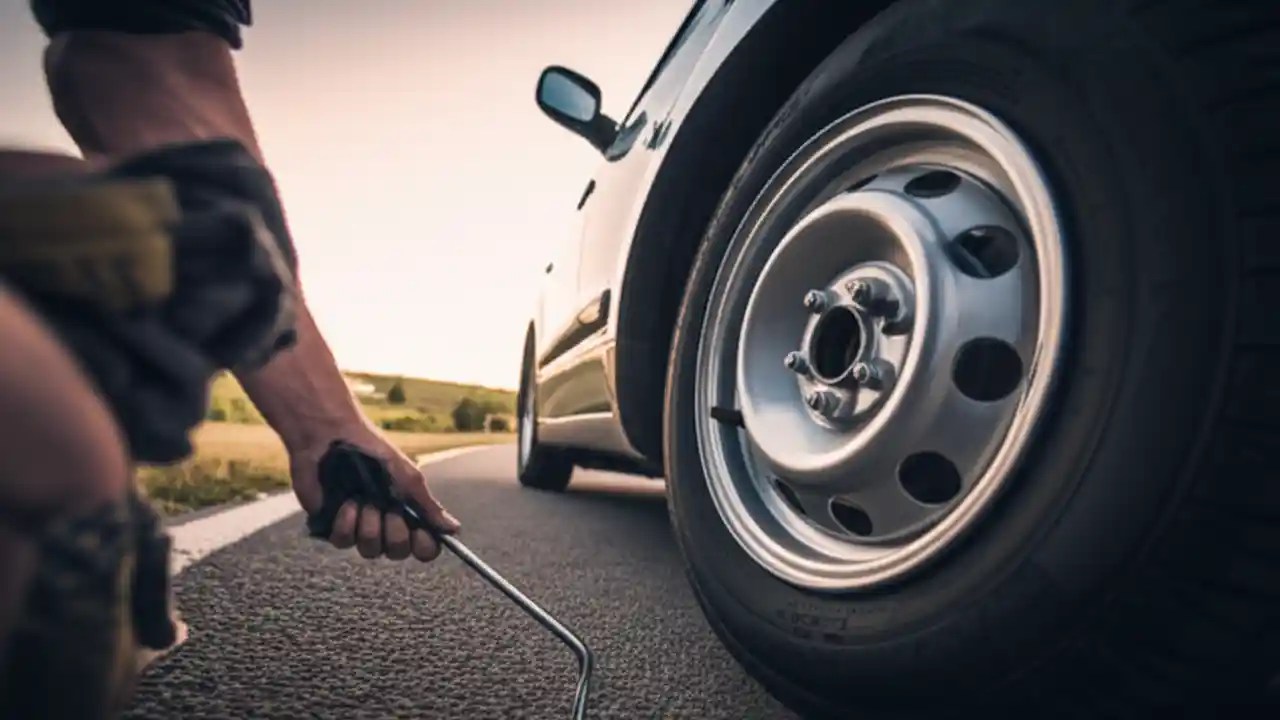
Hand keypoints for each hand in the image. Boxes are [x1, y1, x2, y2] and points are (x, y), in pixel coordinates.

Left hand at [289, 422, 459, 561]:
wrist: (332, 437)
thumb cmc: (372, 452)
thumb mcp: (407, 478)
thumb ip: (429, 507)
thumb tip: (455, 530)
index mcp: (407, 511)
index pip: (423, 546)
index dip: (424, 546)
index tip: (420, 532)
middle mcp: (385, 523)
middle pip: (398, 552)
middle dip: (394, 531)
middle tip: (389, 507)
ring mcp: (358, 526)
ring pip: (370, 550)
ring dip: (369, 525)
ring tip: (363, 499)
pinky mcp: (331, 525)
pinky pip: (343, 541)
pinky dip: (346, 522)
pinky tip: (346, 502)